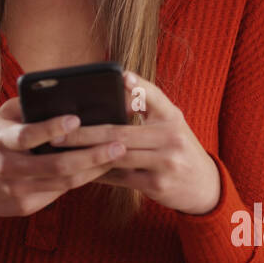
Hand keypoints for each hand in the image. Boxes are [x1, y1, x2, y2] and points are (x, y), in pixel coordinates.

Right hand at [0, 97, 126, 216]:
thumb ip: (29, 108)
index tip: (76, 119)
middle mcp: (8, 167)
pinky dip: (81, 180)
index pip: (27, 135)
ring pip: (64, 182)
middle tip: (119, 144)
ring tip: (118, 155)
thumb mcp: (1, 119)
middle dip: (91, 155)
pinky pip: (59, 192)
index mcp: (0, 140)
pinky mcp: (25, 206)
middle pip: (55, 165)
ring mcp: (17, 190)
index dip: (51, 128)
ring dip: (94, 169)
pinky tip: (98, 169)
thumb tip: (65, 94)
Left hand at [49, 70, 220, 214]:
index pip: (154, 96)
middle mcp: (170, 138)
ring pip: (117, 156)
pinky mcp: (157, 185)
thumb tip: (116, 89)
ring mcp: (165, 163)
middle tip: (58, 130)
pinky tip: (78, 170)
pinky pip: (121, 178)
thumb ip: (147, 106)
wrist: (205, 185)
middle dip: (85, 132)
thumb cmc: (178, 147)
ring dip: (86, 154)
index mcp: (172, 118)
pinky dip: (99, 174)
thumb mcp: (170, 122)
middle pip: (120, 132)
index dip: (138, 86)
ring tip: (62, 150)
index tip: (121, 77)